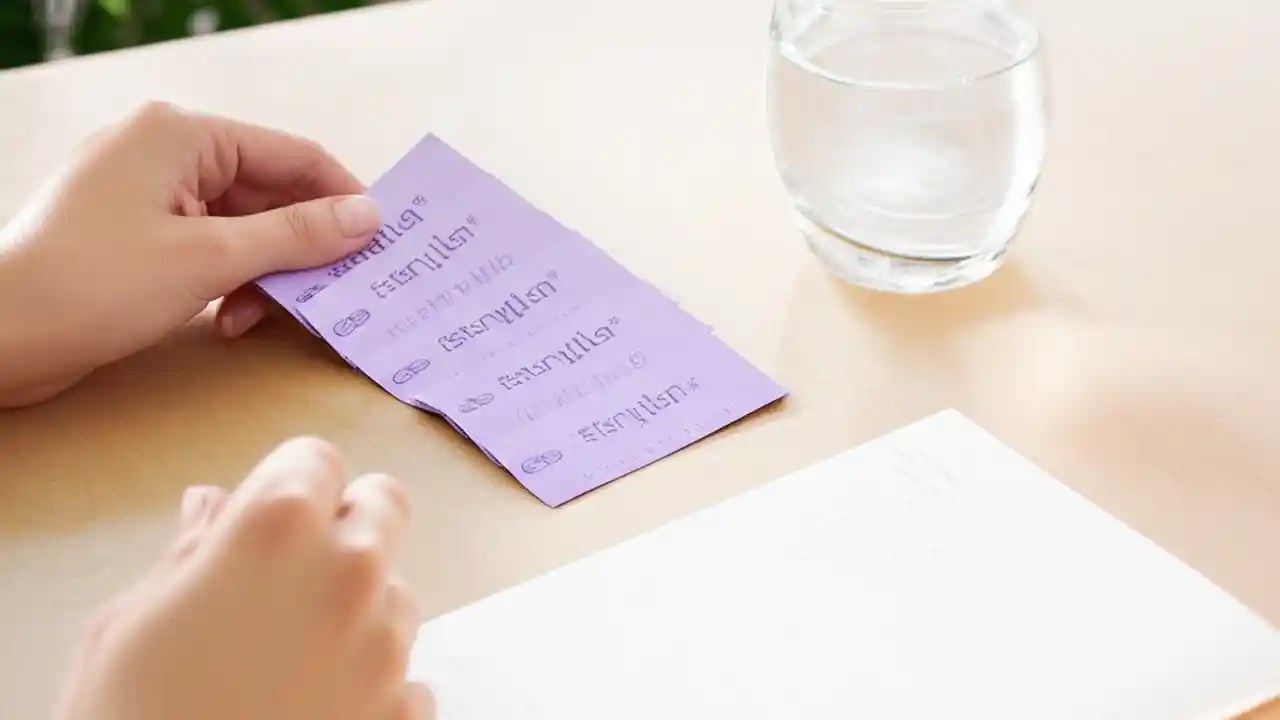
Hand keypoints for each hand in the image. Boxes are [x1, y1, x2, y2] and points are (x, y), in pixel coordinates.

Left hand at [0, 102, 380, 406]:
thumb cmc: (93, 284)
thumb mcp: (212, 259)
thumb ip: (297, 235)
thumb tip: (369, 217)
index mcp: (182, 134)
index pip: (292, 155)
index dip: (344, 197)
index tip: (382, 241)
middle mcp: (164, 151)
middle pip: (268, 193)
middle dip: (301, 245)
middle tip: (338, 289)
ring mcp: (145, 193)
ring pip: (240, 226)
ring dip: (264, 273)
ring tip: (266, 316)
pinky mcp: (132, 234)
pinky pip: (207, 246)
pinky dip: (229, 282)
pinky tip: (229, 319)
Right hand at [54, 437, 433, 719]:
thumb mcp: (131, 624)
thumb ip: (189, 553)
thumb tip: (211, 508)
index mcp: (275, 530)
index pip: (316, 458)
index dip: (289, 483)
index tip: (270, 512)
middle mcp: (348, 575)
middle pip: (383, 506)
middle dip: (346, 526)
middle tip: (294, 573)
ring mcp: (387, 647)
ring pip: (399, 594)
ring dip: (361, 613)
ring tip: (290, 662)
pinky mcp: (406, 713)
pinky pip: (410, 677)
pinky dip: (376, 687)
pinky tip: (316, 711)